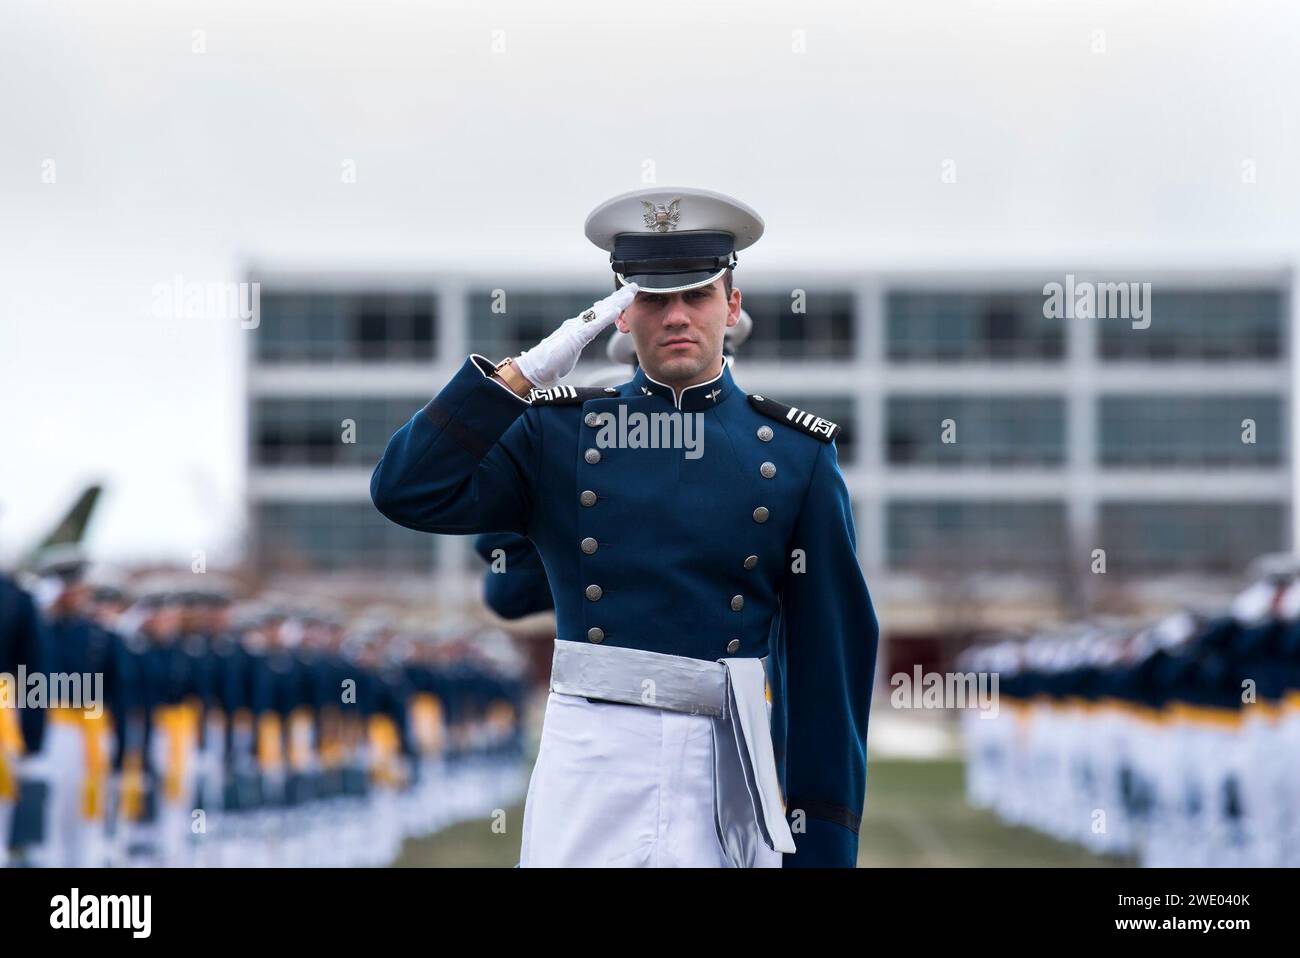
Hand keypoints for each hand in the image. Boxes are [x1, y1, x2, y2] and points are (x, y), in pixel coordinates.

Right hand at [514, 284, 638, 388]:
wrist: (536, 368)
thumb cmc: (552, 360)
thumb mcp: (572, 347)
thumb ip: (581, 337)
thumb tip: (586, 333)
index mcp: (579, 326)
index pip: (599, 311)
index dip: (614, 302)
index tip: (627, 295)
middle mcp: (578, 323)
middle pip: (602, 307)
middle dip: (619, 297)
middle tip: (634, 287)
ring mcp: (576, 329)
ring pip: (600, 313)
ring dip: (616, 303)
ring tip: (629, 294)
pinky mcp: (574, 338)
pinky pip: (592, 326)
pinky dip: (604, 318)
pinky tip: (615, 312)